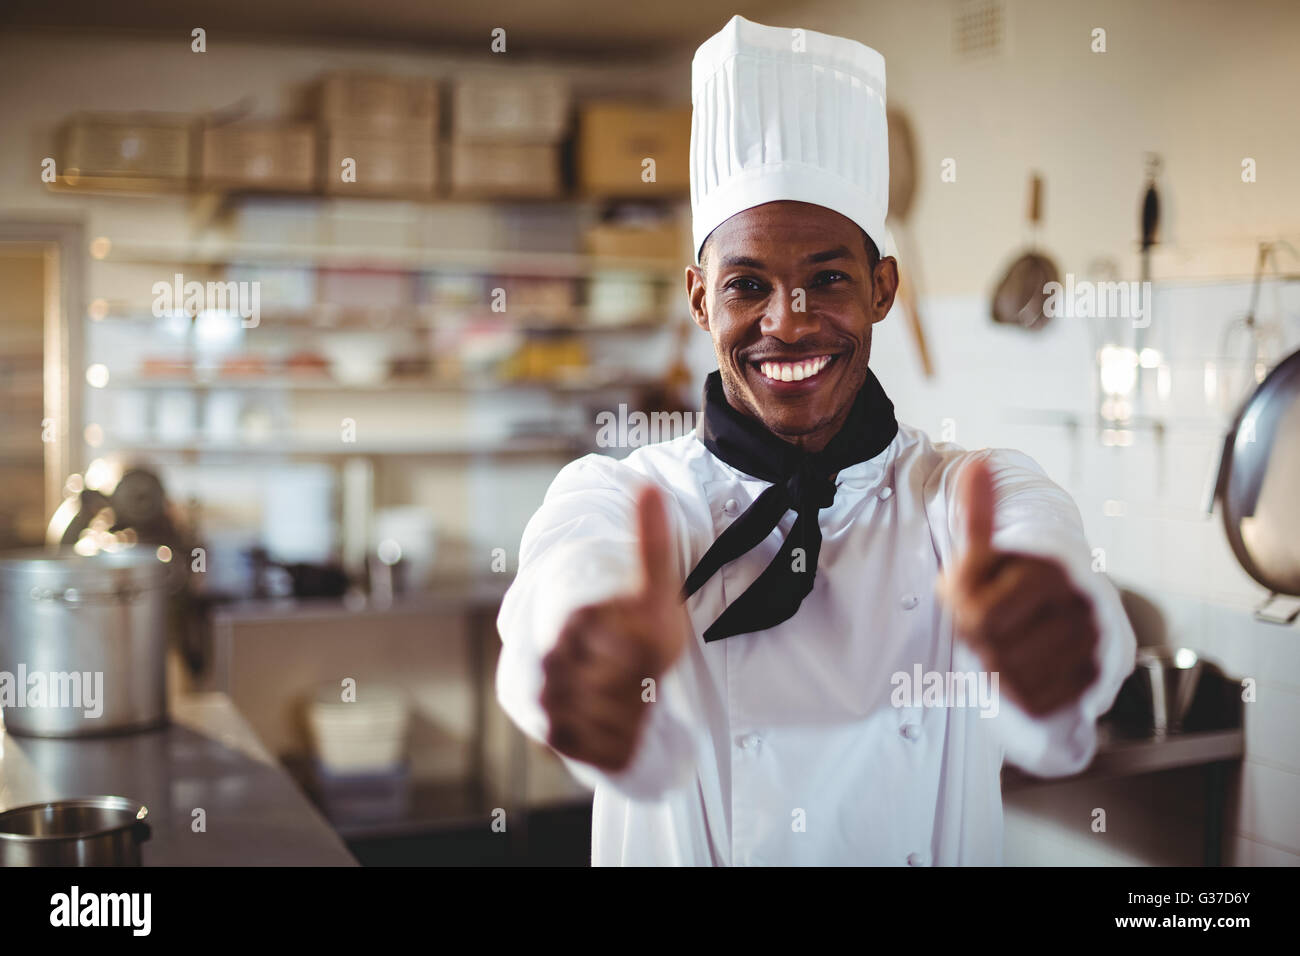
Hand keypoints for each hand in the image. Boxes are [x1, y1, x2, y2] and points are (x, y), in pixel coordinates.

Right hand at [540, 484, 690, 771]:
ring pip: (614, 725)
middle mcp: (547, 663)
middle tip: (641, 673)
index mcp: (571, 620)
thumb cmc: (629, 617)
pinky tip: (620, 720)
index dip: (650, 655)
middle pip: (625, 693)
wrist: (591, 659)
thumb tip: (650, 487)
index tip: (647, 647)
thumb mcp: (652, 584)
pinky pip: (604, 753)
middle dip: (644, 685)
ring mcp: (544, 703)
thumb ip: (650, 540)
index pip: (634, 654)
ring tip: (630, 694)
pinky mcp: (549, 738)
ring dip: (635, 714)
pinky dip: (624, 742)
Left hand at [940, 459, 1099, 716]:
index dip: (962, 616)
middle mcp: (1080, 606)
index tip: (970, 602)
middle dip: (979, 643)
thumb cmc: (1008, 581)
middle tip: (988, 627)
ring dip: (998, 669)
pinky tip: (1025, 667)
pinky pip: (1035, 701)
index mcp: (1050, 570)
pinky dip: (1019, 692)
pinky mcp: (1094, 679)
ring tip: (1007, 644)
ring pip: (1014, 680)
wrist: (1054, 614)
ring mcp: (1092, 645)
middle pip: (994, 652)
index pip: (979, 618)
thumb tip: (977, 464)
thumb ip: (977, 513)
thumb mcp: (983, 551)